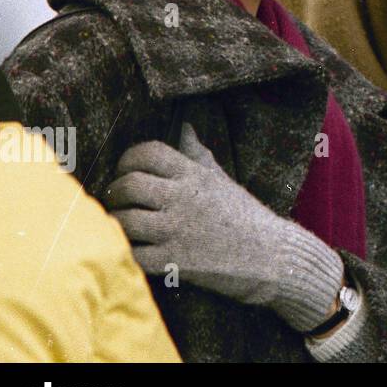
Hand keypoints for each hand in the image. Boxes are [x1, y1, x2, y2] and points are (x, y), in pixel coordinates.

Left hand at [105, 124, 344, 333]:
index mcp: (195, 176)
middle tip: (119, 200)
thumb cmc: (245, 216)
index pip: (148, 153)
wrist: (271, 257)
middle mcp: (183, 199)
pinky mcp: (174, 261)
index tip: (126, 170)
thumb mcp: (222, 179)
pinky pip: (134, 254)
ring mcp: (177, 231)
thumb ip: (198, 154)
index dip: (128, 159)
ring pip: (124, 220)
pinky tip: (132, 250)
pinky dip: (127, 253)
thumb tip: (184, 126)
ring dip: (116, 223)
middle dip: (116, 191)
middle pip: (128, 185)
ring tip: (121, 225)